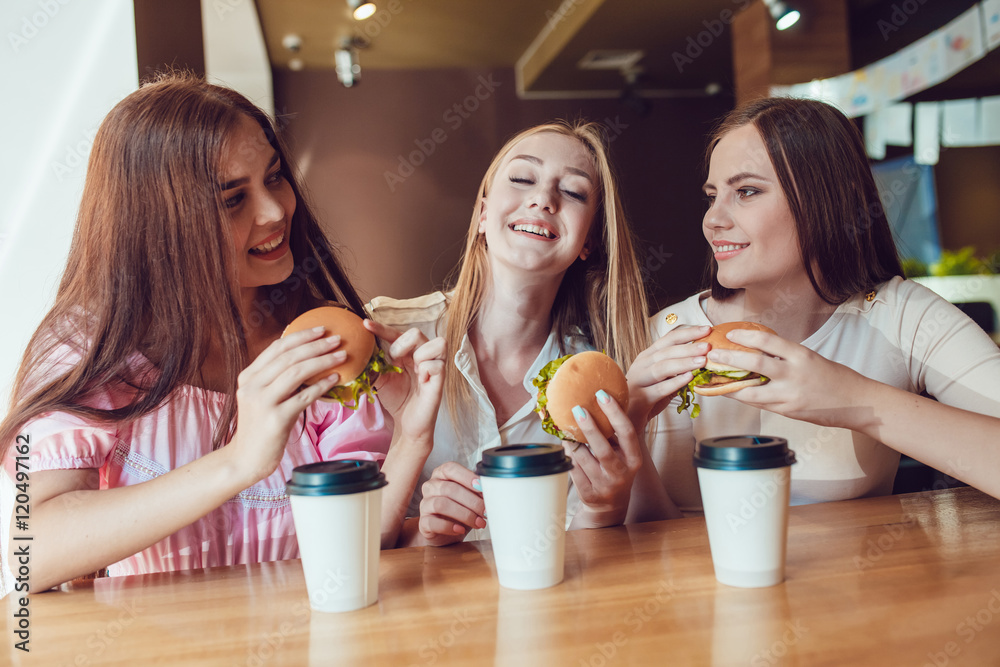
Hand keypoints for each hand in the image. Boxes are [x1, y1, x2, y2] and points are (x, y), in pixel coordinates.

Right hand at [228, 327, 345, 483]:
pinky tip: (336, 379)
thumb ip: (274, 378)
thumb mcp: (260, 397)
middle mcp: (252, 386)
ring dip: (323, 361)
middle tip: (338, 339)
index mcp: (248, 376)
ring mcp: (263, 402)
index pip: (277, 348)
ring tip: (341, 355)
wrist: (246, 458)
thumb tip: (304, 356)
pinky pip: (304, 397)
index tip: (321, 329)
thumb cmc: (259, 426)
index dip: (301, 336)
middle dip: (316, 345)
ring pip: (297, 372)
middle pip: (289, 357)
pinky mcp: (276, 419)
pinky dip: (322, 385)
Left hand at [364, 320, 445, 446]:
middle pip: (417, 332)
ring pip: (438, 343)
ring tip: (413, 369)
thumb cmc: (397, 399)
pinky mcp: (440, 379)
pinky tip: (421, 382)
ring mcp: (434, 366)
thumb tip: (359, 354)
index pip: (396, 334)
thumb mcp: (380, 380)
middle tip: (395, 360)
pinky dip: (426, 371)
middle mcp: (422, 355)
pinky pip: (437, 365)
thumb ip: (374, 365)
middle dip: (402, 344)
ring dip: (421, 354)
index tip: (365, 325)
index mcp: (407, 353)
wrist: (406, 423)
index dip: (381, 328)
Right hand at [417, 462, 485, 545]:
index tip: (482, 487)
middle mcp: (430, 486)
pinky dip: (449, 527)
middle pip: (449, 488)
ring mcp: (425, 504)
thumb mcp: (470, 497)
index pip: (450, 469)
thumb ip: (476, 491)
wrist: (447, 534)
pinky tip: (460, 530)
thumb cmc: (460, 510)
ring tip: (478, 522)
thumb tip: (490, 492)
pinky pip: (433, 522)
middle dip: (471, 501)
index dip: (467, 476)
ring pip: (441, 504)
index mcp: (441, 474)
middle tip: (485, 511)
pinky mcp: (423, 522)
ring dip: (464, 514)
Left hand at [565, 391, 644, 528]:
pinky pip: (573, 469)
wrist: (610, 505)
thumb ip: (614, 433)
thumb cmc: (616, 468)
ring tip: (565, 426)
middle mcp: (621, 473)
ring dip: (572, 441)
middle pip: (603, 449)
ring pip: (583, 459)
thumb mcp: (623, 453)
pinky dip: (567, 454)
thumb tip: (598, 398)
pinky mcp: (588, 493)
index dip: (614, 413)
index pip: (626, 432)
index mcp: (633, 459)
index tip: (601, 394)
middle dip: (590, 428)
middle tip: (577, 408)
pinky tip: (564, 442)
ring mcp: (604, 485)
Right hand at [627, 325, 710, 426]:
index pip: (669, 339)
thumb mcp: (663, 378)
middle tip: (708, 345)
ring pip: (662, 368)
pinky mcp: (640, 398)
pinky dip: (675, 382)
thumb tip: (704, 358)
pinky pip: (659, 389)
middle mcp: (641, 365)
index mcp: (647, 356)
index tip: (707, 329)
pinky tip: (689, 378)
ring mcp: (639, 381)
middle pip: (666, 351)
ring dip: (683, 363)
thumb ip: (678, 369)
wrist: (627, 419)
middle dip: (689, 347)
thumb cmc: (648, 397)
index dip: (688, 333)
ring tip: (702, 360)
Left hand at [710, 328, 870, 426]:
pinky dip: (743, 397)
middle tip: (712, 354)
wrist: (857, 402)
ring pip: (751, 390)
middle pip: (754, 363)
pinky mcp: (787, 411)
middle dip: (729, 359)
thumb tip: (756, 349)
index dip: (744, 336)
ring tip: (713, 377)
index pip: (767, 340)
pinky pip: (759, 404)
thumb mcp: (810, 358)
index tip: (730, 333)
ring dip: (729, 384)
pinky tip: (731, 393)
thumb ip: (785, 355)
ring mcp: (789, 395)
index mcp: (800, 355)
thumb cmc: (833, 377)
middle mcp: (794, 374)